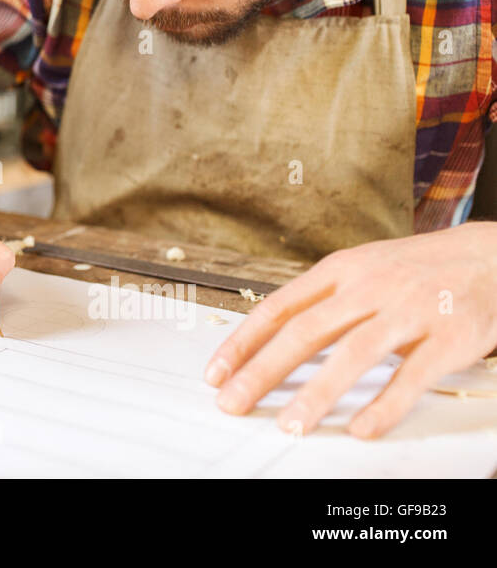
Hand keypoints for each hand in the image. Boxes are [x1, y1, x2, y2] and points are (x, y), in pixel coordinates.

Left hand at [205, 222, 496, 437]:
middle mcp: (369, 287)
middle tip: (233, 403)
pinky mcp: (449, 337)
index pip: (278, 307)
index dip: (243, 342)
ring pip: (353, 354)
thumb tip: (268, 337)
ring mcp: (409, 311)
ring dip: (316, 394)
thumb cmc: (416, 270)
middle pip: (305, 332)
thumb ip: (321, 299)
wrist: (490, 256)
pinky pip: (411, 377)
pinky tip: (360, 428)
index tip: (216, 373)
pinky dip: (383, 406)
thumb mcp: (362, 270)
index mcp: (340, 270)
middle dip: (263, 372)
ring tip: (290, 426)